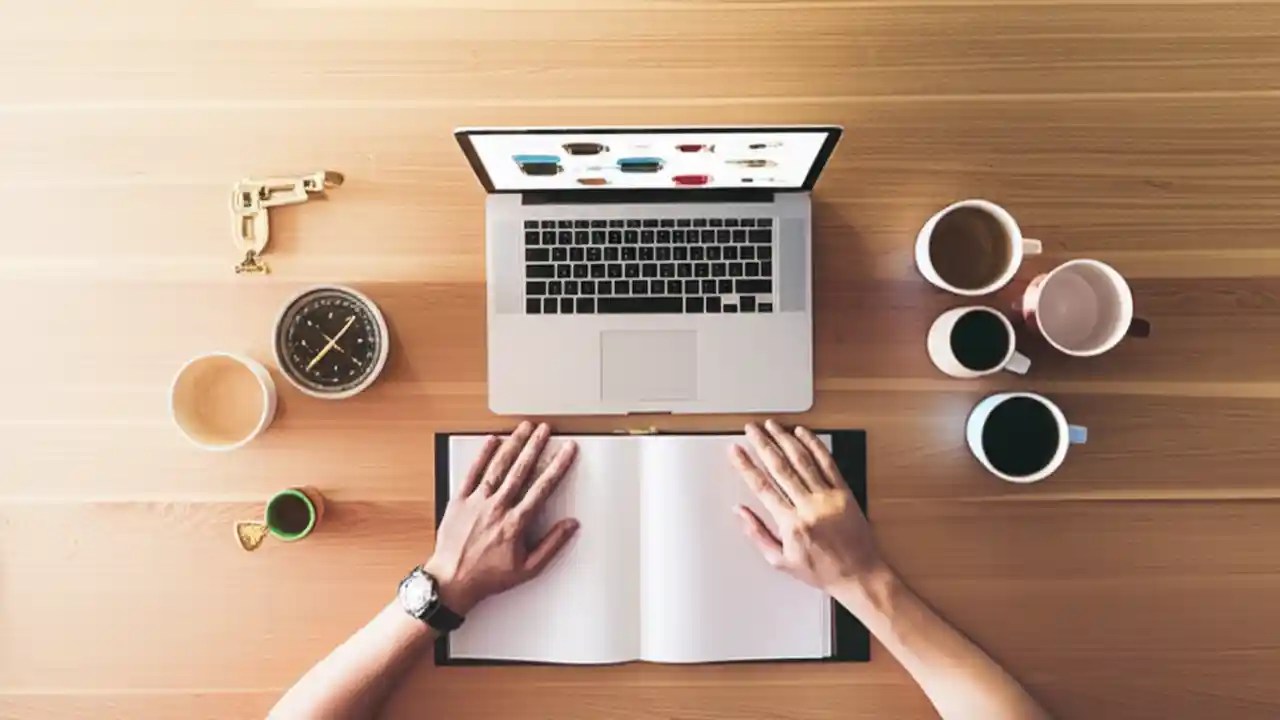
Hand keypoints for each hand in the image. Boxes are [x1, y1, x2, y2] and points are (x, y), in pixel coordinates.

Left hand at [425, 422, 579, 614]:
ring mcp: (477, 502)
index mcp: (515, 523)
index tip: (567, 451)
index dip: (558, 466)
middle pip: (521, 470)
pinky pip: (472, 473)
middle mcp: (497, 508)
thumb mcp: (528, 569)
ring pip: (498, 466)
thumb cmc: (487, 577)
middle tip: (546, 430)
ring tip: (524, 428)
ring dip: (513, 444)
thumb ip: (552, 545)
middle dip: (536, 446)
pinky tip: (491, 441)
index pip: (542, 488)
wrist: (452, 582)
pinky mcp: (459, 501)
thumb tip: (570, 526)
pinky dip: (482, 455)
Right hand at [729, 420, 885, 592]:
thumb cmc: (822, 571)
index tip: (736, 451)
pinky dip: (814, 445)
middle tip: (750, 430)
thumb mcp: (781, 561)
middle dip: (762, 444)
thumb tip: (741, 512)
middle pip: (779, 467)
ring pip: (802, 460)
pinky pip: (827, 463)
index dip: (746, 465)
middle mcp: (809, 506)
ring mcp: (828, 497)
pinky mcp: (844, 492)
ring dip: (784, 439)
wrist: (858, 575)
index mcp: (791, 524)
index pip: (762, 487)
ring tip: (771, 426)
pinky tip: (802, 434)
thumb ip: (758, 534)